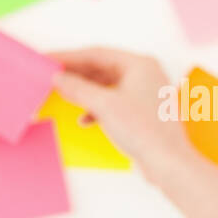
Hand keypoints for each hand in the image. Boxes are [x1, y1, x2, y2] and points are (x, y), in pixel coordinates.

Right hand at [46, 46, 196, 183]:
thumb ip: (78, 89)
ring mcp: (144, 93)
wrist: (168, 163)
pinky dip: (96, 108)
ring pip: (106, 86)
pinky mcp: (141, 112)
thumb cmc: (145, 131)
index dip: (69, 57)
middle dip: (75, 74)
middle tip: (51, 76)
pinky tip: (84, 119)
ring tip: (62, 96)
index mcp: (140, 64)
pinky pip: (113, 102)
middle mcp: (144, 75)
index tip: (48, 59)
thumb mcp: (104, 106)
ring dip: (84, 92)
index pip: (97, 54)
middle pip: (101, 68)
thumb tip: (58, 78)